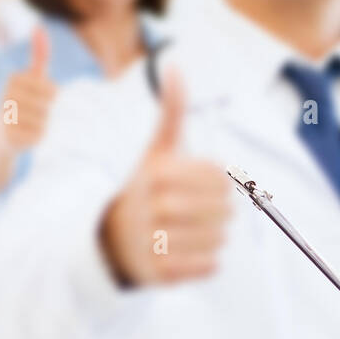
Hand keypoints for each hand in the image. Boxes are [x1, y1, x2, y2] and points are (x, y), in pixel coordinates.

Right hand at [0, 25, 56, 150]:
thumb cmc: (20, 100)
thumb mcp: (30, 76)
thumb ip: (38, 54)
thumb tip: (40, 26)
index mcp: (13, 80)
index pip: (53, 89)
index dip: (50, 95)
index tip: (35, 96)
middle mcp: (6, 97)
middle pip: (49, 104)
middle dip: (45, 109)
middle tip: (31, 111)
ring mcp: (6, 118)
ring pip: (44, 120)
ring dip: (41, 123)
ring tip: (26, 123)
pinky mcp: (10, 139)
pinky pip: (38, 136)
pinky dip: (36, 136)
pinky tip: (23, 134)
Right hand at [99, 66, 231, 286]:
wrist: (113, 240)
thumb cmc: (148, 187)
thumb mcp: (157, 149)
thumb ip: (171, 110)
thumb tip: (174, 64)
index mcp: (160, 174)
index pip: (223, 180)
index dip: (220, 184)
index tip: (200, 186)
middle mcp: (154, 207)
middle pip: (225, 212)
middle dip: (219, 212)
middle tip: (196, 213)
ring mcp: (154, 242)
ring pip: (220, 240)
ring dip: (214, 237)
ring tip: (191, 232)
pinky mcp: (159, 274)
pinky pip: (210, 267)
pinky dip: (207, 263)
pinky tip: (189, 252)